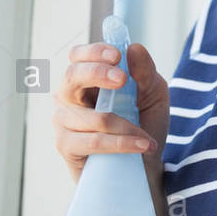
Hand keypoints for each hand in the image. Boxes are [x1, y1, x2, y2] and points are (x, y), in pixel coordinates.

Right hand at [52, 41, 169, 183]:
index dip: (94, 52)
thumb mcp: (153, 95)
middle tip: (122, 79)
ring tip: (147, 137)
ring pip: (93, 117)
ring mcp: (63, 121)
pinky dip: (121, 144)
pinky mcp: (66, 146)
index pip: (78, 56)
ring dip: (126, 126)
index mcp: (87, 78)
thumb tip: (134, 48)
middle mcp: (68, 96)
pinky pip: (94, 141)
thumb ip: (145, 72)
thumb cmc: (143, 124)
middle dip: (98, 73)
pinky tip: (141, 146)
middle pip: (72, 76)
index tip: (116, 55)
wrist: (143, 166)